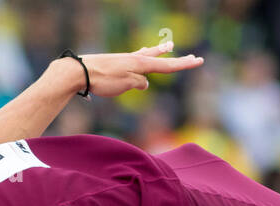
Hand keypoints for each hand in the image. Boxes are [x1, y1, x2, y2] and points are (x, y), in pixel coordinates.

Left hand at [56, 41, 203, 96]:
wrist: (80, 71)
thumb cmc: (102, 80)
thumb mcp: (125, 84)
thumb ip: (138, 82)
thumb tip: (145, 83)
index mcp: (140, 64)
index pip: (167, 66)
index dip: (183, 65)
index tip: (199, 61)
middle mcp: (135, 59)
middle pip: (160, 59)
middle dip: (176, 59)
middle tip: (192, 57)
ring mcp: (126, 59)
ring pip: (147, 55)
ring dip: (159, 52)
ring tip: (168, 47)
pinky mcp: (116, 62)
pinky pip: (134, 58)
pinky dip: (142, 56)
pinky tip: (141, 54)